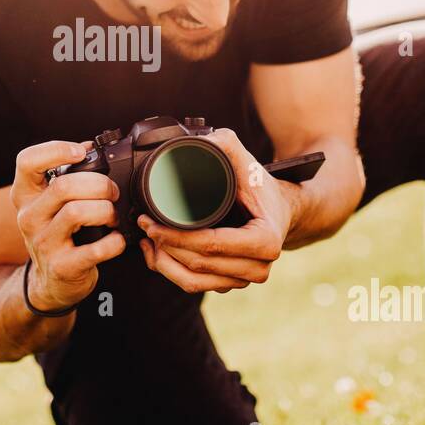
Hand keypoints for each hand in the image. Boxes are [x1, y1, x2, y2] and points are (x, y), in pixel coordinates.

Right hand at [10, 140, 126, 312]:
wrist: (51, 283)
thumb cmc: (57, 234)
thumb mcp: (51, 204)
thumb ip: (67, 175)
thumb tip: (89, 146)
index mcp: (26, 195)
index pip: (27, 161)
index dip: (55, 150)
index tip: (80, 152)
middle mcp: (29, 217)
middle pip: (64, 186)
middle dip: (99, 185)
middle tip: (112, 193)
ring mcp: (43, 243)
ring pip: (77, 212)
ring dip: (106, 210)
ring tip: (113, 216)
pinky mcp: (62, 266)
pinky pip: (95, 249)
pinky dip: (114, 242)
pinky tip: (116, 239)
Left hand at [139, 127, 297, 293]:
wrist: (279, 210)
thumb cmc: (263, 188)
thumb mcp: (248, 161)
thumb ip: (225, 143)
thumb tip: (198, 139)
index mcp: (265, 241)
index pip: (211, 244)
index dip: (176, 236)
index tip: (152, 222)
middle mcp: (258, 267)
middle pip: (199, 265)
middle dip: (165, 246)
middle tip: (145, 224)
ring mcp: (244, 279)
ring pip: (193, 280)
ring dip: (164, 262)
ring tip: (148, 238)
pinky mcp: (231, 283)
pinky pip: (195, 285)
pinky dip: (171, 271)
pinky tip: (157, 252)